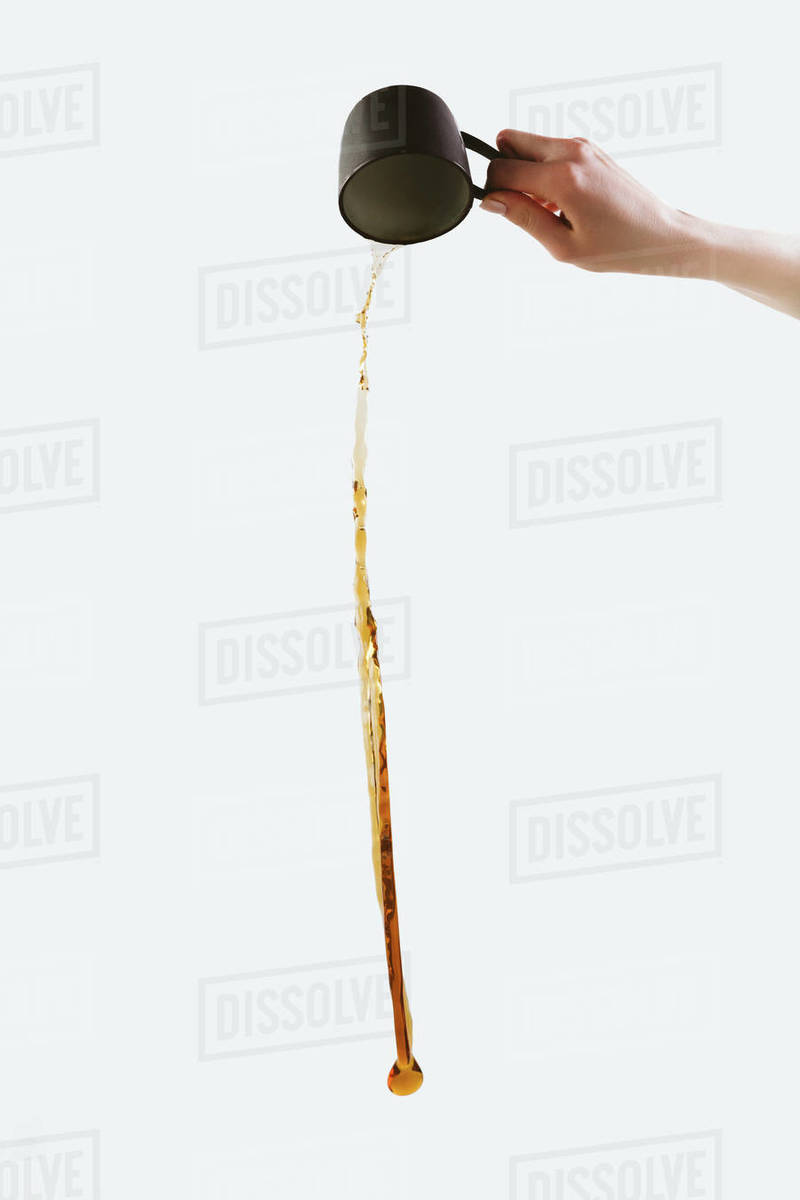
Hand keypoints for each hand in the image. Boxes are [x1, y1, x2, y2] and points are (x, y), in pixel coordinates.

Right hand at [481, 128, 701, 275]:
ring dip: (526, 172)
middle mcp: (572, 152)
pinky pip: (549, 151)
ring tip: (548, 208)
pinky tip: (560, 202)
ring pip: (529, 144)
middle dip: (506, 172)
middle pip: (511, 142)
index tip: (500, 210)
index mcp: (564, 178)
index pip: (503, 168)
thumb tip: (491, 200)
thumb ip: (523, 218)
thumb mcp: (563, 245)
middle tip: (523, 205)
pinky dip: (544, 171)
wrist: (660, 234)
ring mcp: (582, 145)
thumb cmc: (617, 246)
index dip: (492, 190)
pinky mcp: (588, 148)